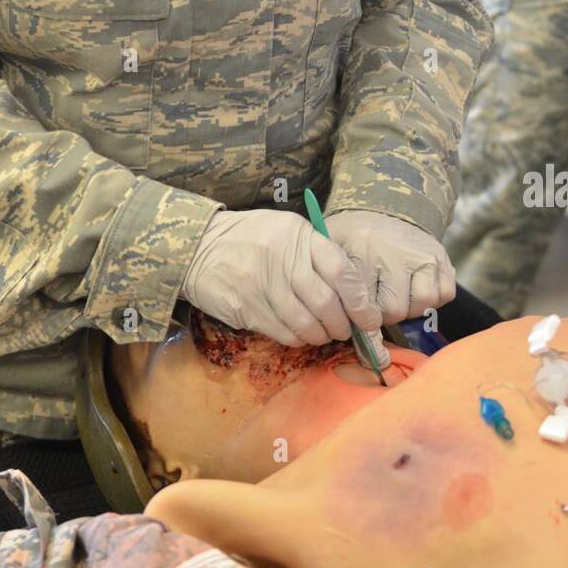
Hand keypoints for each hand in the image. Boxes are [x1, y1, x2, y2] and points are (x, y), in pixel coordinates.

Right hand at [180, 208, 383, 348]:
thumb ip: (315, 252)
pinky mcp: (246, 307)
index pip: (341, 270)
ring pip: (306, 323)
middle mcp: (282, 257)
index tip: (369, 317)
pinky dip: (298, 339)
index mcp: (298, 234)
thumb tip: (352, 290)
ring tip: (323, 334)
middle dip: (342, 324)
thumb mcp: (285, 229)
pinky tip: (300, 334)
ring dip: (321, 335)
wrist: (198, 245)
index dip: (360, 300)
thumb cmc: (249, 237)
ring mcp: (262, 284)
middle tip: (345, 330)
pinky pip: (283, 333)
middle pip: (326, 302)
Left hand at [325, 210, 455, 326]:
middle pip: (394, 309)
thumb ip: (332, 282)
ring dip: (409, 308)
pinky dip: (430, 298)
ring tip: (395, 295)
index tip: (356, 315)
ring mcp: (424, 254)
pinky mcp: (443, 257)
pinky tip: (414, 288)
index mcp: (362, 247)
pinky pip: (444, 294)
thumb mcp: (332, 249)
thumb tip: (337, 320)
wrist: (386, 203)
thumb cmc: (355, 234)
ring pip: (423, 304)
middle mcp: (396, 250)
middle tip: (376, 301)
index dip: (358, 317)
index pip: (362, 303)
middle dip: (384, 314)